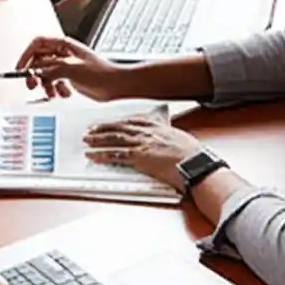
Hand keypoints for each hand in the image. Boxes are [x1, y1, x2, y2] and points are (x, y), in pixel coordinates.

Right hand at [15, 36, 127, 100]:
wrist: (118, 86)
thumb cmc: (103, 74)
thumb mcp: (73, 69)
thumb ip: (51, 68)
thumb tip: (35, 70)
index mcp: (65, 45)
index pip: (38, 44)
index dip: (26, 55)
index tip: (21, 69)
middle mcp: (64, 53)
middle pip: (39, 59)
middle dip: (35, 73)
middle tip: (32, 84)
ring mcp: (67, 66)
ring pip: (45, 73)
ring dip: (46, 85)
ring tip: (53, 93)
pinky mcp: (70, 78)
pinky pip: (54, 82)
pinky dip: (56, 89)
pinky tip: (64, 93)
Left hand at [84, 113, 202, 191]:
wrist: (197, 164)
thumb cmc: (193, 155)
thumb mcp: (179, 138)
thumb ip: (166, 136)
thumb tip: (162, 140)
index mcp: (157, 126)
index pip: (131, 121)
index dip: (117, 122)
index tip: (107, 123)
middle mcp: (147, 132)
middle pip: (119, 128)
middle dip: (102, 129)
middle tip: (90, 131)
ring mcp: (143, 144)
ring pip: (115, 140)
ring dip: (98, 140)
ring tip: (87, 141)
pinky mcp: (140, 157)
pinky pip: (117, 155)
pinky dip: (103, 155)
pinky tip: (93, 155)